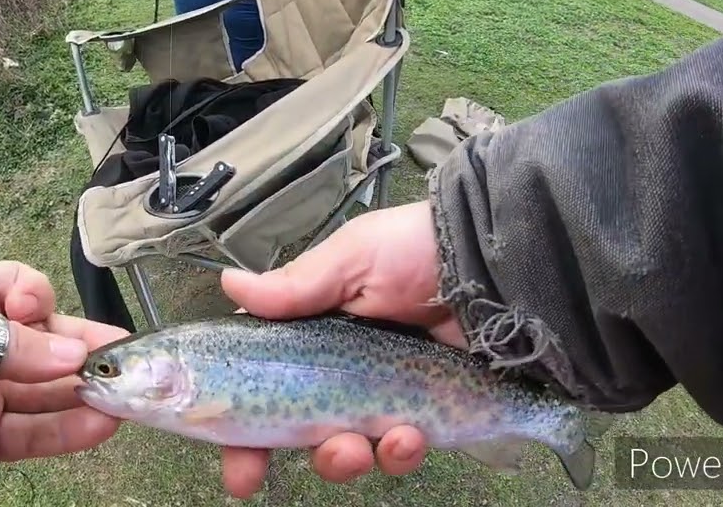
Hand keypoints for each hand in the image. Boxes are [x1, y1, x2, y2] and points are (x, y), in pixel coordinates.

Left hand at [0, 261, 129, 462]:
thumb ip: (16, 342)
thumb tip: (77, 356)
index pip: (21, 292)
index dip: (38, 300)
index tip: (37, 310)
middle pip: (46, 346)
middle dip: (86, 350)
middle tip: (130, 356)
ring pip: (46, 394)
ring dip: (87, 394)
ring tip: (126, 395)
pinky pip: (32, 433)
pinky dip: (68, 431)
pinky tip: (101, 422)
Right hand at [217, 201, 463, 497]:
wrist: (493, 266)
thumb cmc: (418, 250)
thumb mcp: (353, 258)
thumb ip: (295, 286)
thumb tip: (229, 283)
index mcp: (309, 332)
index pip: (259, 381)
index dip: (236, 423)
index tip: (230, 457)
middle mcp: (338, 372)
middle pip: (290, 431)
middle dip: (268, 457)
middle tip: (254, 473)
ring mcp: (380, 400)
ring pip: (343, 452)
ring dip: (340, 458)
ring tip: (356, 444)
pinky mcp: (423, 418)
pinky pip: (399, 454)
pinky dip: (398, 453)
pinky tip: (409, 434)